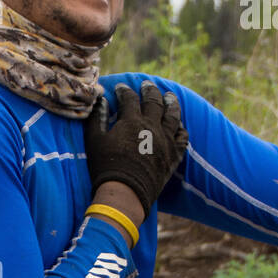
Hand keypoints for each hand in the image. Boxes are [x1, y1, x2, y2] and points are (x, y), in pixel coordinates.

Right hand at [84, 81, 187, 215]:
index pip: (129, 98)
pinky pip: (182, 137)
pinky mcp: (173, 155)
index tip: (120, 87)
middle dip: (150, 90)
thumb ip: (97, 118)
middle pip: (154, 101)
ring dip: (171, 103)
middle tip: (147, 84)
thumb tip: (100, 101)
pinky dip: (181, 129)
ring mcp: (166, 140)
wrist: (126, 192)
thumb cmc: (106, 166)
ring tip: (170, 96)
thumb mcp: (94, 141)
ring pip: (173, 115)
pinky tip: (179, 126)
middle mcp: (152, 126)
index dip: (124, 91)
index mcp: (131, 121)